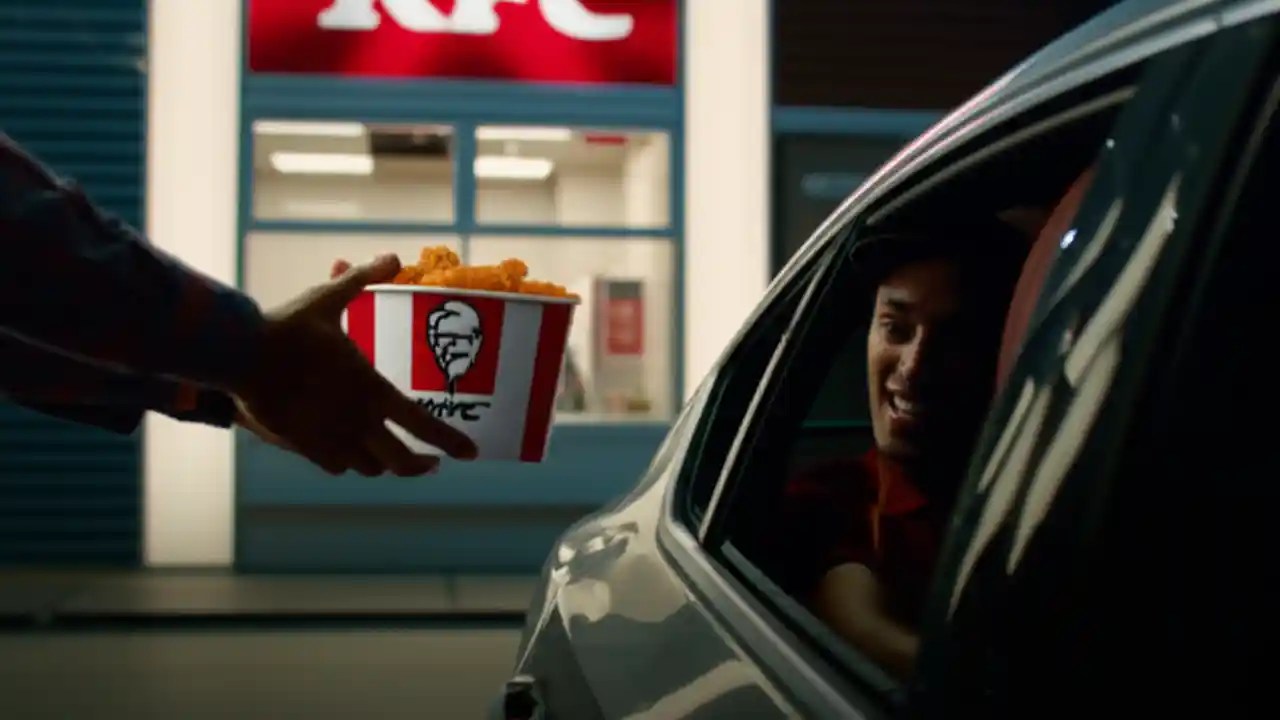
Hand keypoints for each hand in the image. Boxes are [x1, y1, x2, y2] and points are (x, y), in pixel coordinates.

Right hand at [233, 254, 476, 475]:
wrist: (240, 356)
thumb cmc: (288, 327)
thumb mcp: (329, 298)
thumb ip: (363, 280)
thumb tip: (392, 257)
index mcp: (372, 390)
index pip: (423, 424)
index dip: (450, 441)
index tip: (469, 453)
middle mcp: (358, 422)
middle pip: (401, 461)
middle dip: (421, 466)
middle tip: (432, 463)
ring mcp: (331, 439)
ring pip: (369, 467)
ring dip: (384, 464)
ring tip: (391, 456)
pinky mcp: (304, 447)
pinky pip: (337, 466)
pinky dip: (349, 463)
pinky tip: (350, 455)